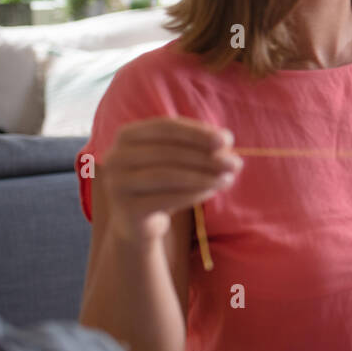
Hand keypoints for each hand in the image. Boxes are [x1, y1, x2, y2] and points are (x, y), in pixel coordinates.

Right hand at [97, 117, 242, 247]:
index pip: (165, 127)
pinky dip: (194, 194)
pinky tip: (213, 190)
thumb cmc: (162, 183)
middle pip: (168, 152)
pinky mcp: (126, 209)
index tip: (227, 140)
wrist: (138, 223)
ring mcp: (117, 184)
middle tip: (235, 163)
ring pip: (168, 175)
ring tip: (228, 178)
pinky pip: (167, 198)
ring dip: (203, 176)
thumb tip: (226, 140)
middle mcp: (116, 157)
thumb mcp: (176, 160)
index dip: (197, 132)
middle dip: (206, 157)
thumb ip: (197, 146)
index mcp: (127, 135)